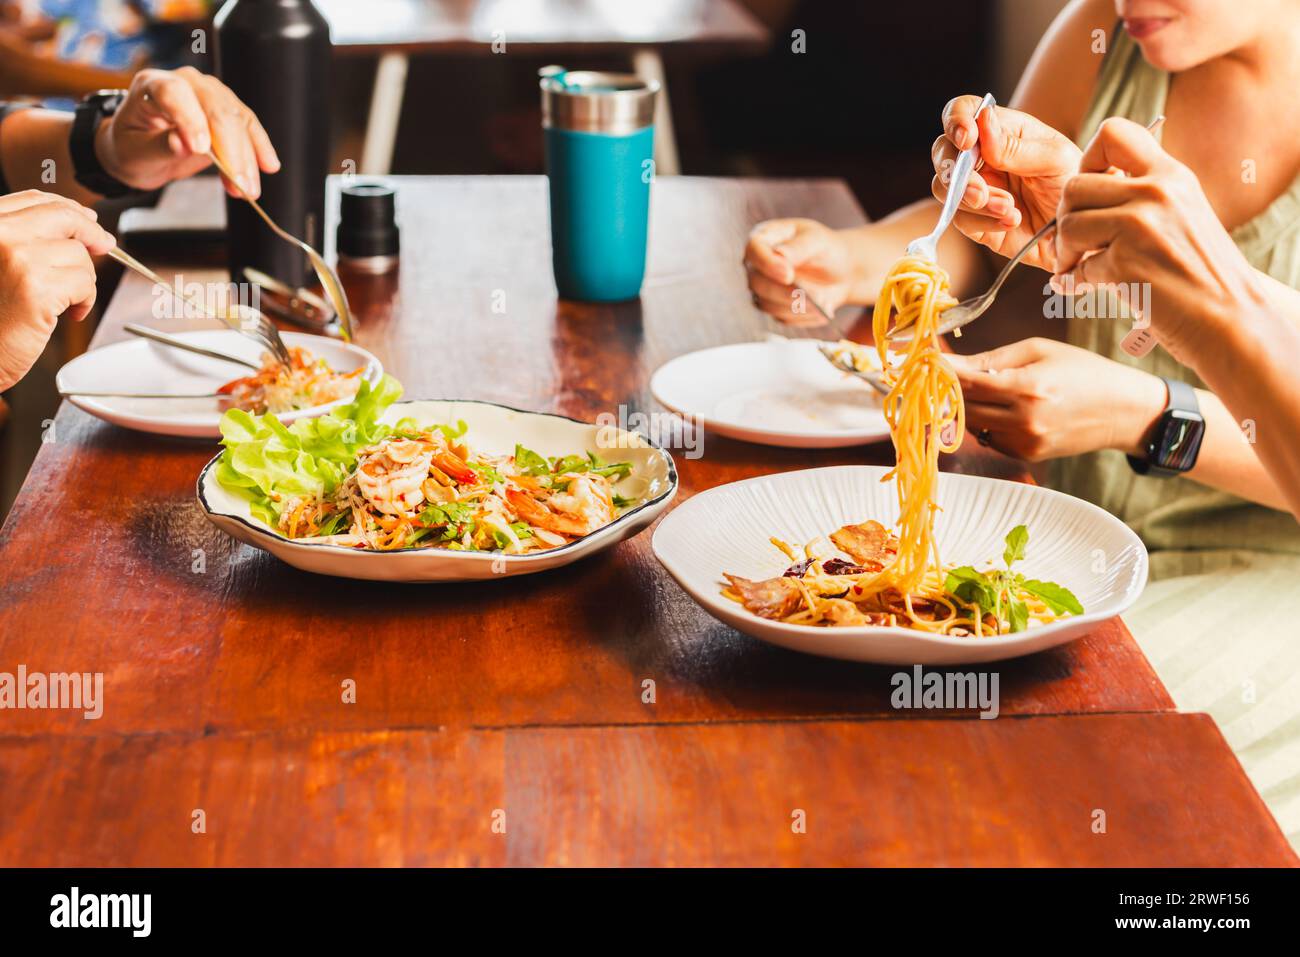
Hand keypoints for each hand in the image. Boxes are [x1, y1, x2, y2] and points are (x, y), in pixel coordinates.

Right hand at [0, 191, 115, 390]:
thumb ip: (27, 237)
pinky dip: (85, 301)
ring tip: (65, 299)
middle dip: (91, 233)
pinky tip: (69, 314)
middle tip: (105, 245)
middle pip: (63, 217)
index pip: (35, 200)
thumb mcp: (0, 261)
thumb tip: (85, 222)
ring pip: (79, 254)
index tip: (89, 221)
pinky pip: (84, 283)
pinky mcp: (37, 288)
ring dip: (82, 279)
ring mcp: (17, 257)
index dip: (69, 209)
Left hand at [95, 67, 279, 197]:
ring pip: (237, 119)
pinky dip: (259, 148)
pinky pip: (248, 125)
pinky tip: (269, 165)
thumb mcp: (135, 153)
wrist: (142, 147)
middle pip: (215, 109)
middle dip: (230, 150)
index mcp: (151, 85)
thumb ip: (159, 146)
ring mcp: (209, 93)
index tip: (200, 151)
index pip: (174, 94)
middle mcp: (184, 82)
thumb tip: (183, 144)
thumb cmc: (132, 148)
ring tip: (248, 190)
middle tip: (237, 185)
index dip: (189, 120)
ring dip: (247, 157)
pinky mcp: (227, 109)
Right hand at [743, 218, 854, 324]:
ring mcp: (763, 288)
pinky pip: (783, 317)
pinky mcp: (773, 307)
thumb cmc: (825, 249)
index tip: (788, 275)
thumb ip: (799, 246)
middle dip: (785, 292)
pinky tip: (822, 306)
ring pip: (768, 304)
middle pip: (757, 282)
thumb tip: (781, 254)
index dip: (767, 264)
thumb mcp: (818, 240)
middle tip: (812, 295)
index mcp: (764, 238)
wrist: (839, 271)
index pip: (753, 249)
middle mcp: (757, 264)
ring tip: (824, 300)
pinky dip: (804, 315)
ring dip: (797, 305)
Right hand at [931, 95, 1080, 270]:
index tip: (966, 140)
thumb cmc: (1074, 184)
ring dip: (972, 200)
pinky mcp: (975, 220)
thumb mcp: (1056, 159)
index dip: (956, 120)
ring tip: (1009, 208)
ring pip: (945, 188)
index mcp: (1002, 130)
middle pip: (943, 151)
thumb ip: (1017, 146)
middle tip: (980, 191)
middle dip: (956, 172)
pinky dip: (984, 221)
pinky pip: (960, 219)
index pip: (965, 110)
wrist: (1081, 228)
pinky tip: (1012, 220)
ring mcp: (976, 188)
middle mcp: (983, 156)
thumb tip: (982, 123)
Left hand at [945, 337, 1165, 461]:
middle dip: (947, 390)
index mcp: (1027, 387)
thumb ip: (991, 360)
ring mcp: (1023, 442)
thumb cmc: (1081, 371)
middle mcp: (1022, 420)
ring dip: (964, 407)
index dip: (941, 371)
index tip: (924, 361)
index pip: (967, 382)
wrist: (1121, 411)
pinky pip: (988, 437)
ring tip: (975, 388)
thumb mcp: (1038, 351)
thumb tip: (951, 363)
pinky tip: (1001, 409)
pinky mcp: (1026, 455)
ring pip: (971, 425)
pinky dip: (984, 423)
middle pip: (962, 407)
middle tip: (939, 374)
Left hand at [1052, 117, 1260, 363]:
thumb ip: (1143, 197)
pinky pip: (1075, 269)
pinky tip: (1085, 289)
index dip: (1087, 160)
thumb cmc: (1202, 275)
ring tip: (1077, 268)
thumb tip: (1085, 193)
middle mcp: (1156, 192)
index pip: (1114, 133)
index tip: (1088, 192)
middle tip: (1073, 242)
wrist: (1232, 320)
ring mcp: (1140, 226)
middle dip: (1065, 218)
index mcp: (1171, 175)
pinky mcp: (1125, 263)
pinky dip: (1074, 284)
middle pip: (1074, 185)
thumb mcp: (1183, 216)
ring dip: (1065, 253)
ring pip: (1067, 226)